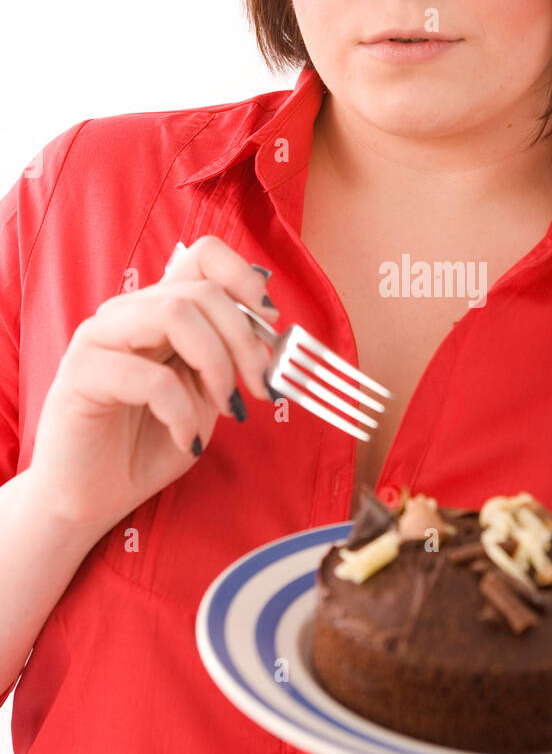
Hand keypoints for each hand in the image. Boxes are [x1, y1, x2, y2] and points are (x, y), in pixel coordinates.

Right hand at [26, 236, 279, 534]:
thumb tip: (267, 334)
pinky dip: (183, 413)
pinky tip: (189, 441)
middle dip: (246, 341)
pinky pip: (148, 378)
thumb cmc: (147, 444)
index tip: (270, 322)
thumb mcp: (204, 396)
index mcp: (158, 310)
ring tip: (228, 410)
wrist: (90, 497)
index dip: (244, 278)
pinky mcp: (80, 375)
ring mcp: (98, 339)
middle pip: (201, 291)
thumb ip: (227, 360)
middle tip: (261, 389)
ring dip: (217, 366)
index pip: (202, 256)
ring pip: (174, 315)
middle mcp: (126, 314)